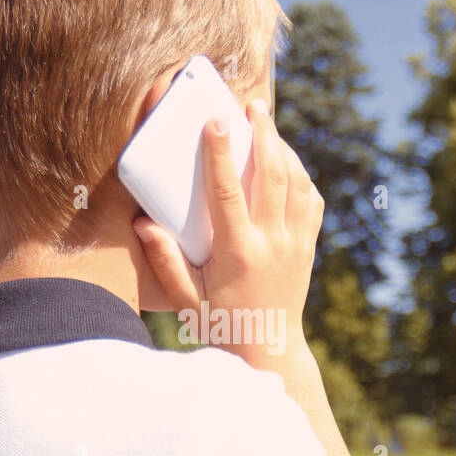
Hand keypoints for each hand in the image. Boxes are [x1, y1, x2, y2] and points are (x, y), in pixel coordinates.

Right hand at [132, 98, 323, 366]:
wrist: (269, 350)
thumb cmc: (221, 326)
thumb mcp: (186, 300)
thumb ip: (165, 262)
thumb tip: (143, 224)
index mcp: (238, 253)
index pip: (228, 193)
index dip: (221, 153)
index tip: (217, 120)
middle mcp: (271, 243)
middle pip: (273, 175)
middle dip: (264, 135)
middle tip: (252, 106)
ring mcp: (295, 244)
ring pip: (297, 182)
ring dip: (284, 149)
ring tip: (268, 125)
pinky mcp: (307, 247)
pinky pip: (311, 201)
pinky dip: (301, 175)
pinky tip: (287, 163)